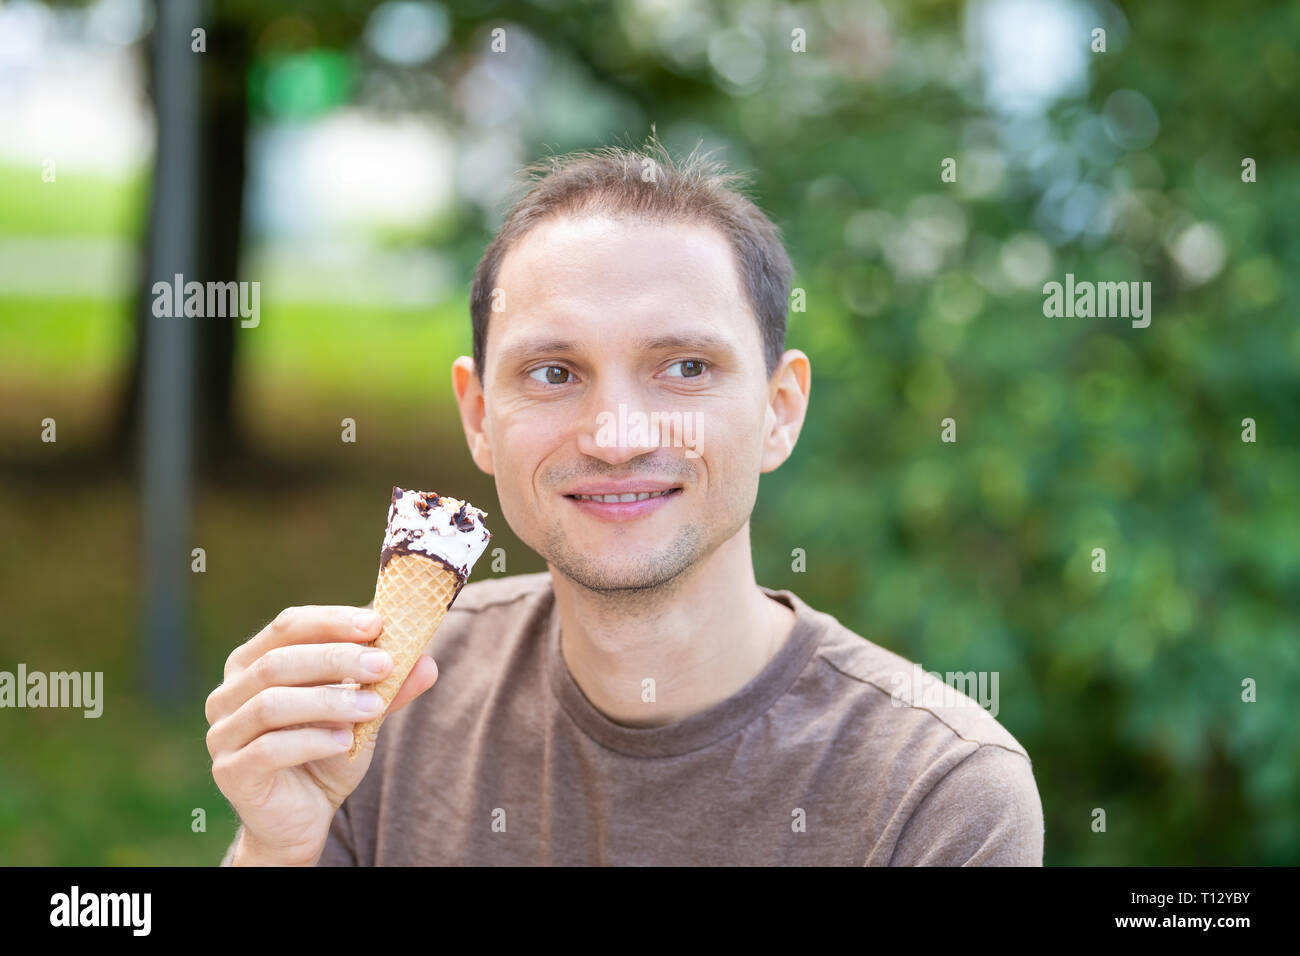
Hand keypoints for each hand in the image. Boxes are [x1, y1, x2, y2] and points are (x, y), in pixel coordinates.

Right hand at [206, 605, 438, 864]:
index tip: (377, 623)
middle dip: (337, 658)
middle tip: (384, 664)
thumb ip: (388, 687)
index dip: (332, 621)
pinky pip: (268, 749)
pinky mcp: (230, 772)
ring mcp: (223, 733)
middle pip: (279, 661)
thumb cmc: (327, 750)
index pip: (288, 626)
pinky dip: (312, 740)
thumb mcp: (362, 712)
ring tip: (373, 706)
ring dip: (329, 700)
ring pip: (271, 703)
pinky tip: (346, 741)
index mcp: (252, 663)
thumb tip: (428, 662)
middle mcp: (227, 693)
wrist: (303, 816)